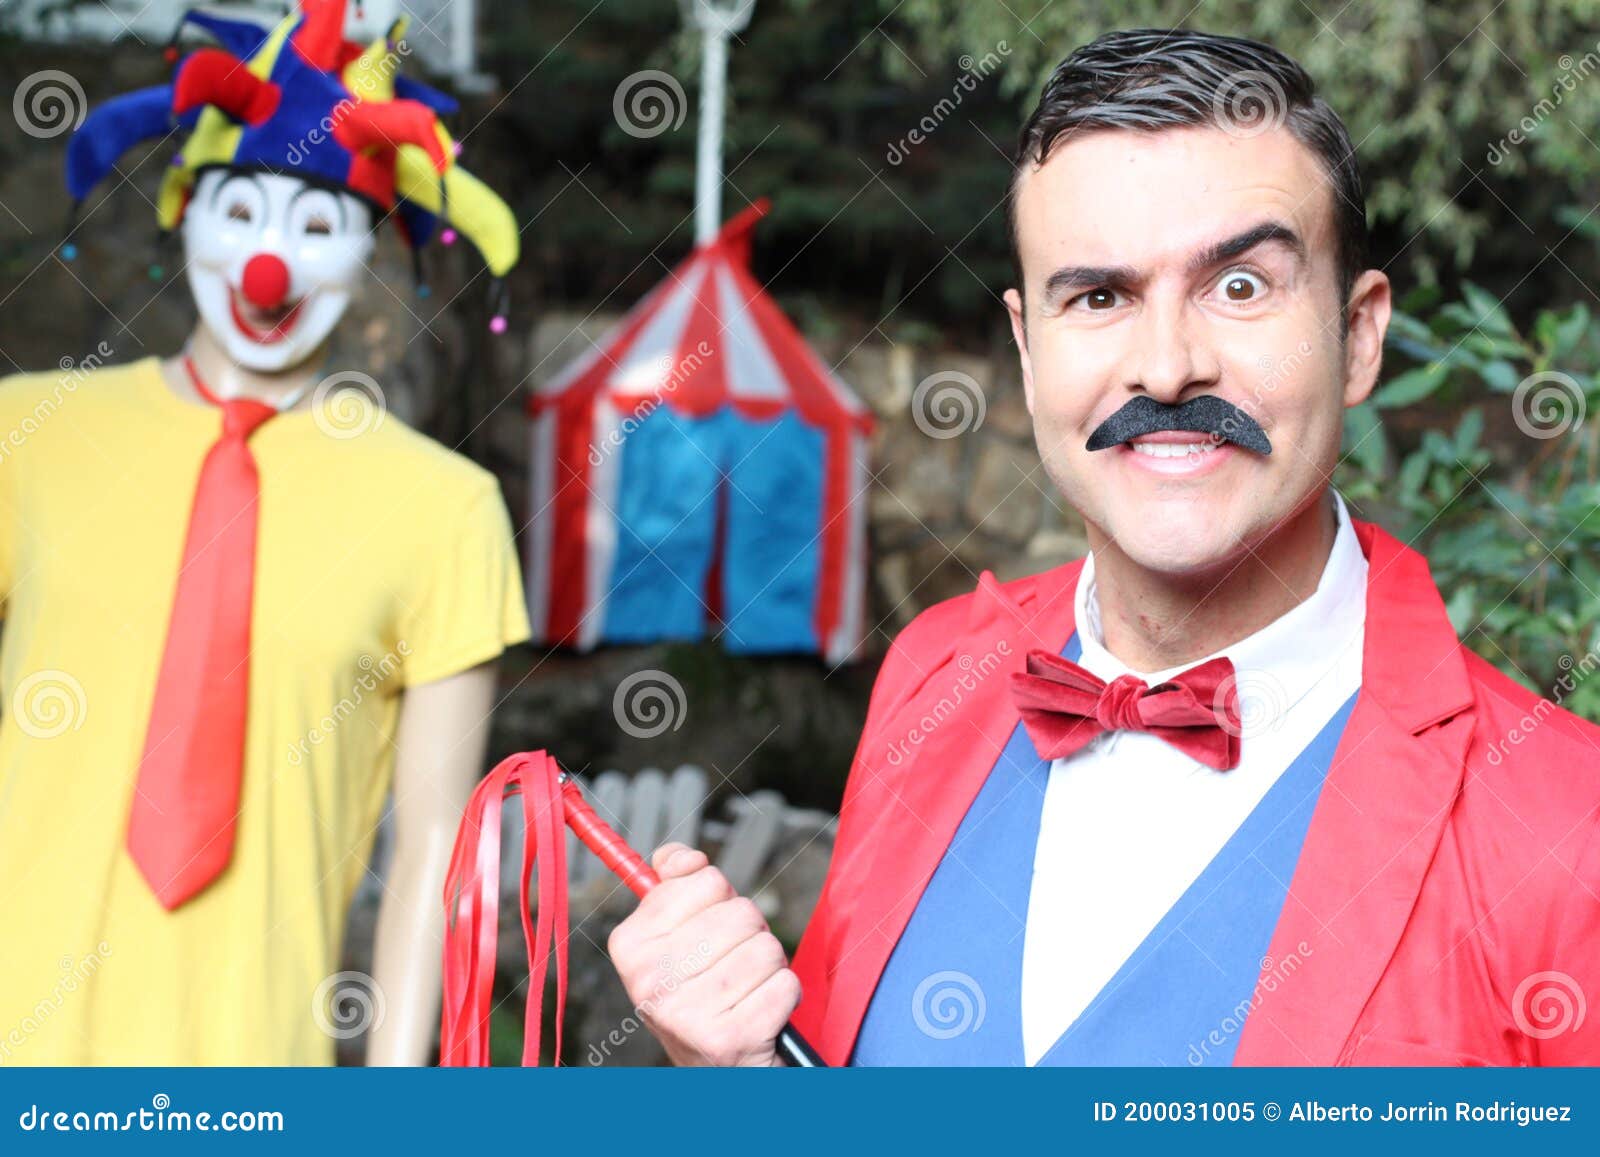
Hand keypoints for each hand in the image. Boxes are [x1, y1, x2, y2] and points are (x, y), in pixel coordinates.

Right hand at [606, 843, 800, 1065]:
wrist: (715, 1071)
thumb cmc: (699, 995)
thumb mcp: (673, 939)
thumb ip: (675, 886)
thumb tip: (680, 856)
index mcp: (630, 945)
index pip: (705, 879)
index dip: (719, 901)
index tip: (706, 929)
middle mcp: (650, 980)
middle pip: (741, 912)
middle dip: (748, 934)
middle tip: (731, 964)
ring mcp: (687, 1012)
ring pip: (766, 947)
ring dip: (767, 967)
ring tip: (744, 990)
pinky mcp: (729, 1038)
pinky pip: (784, 984)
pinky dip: (783, 995)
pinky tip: (759, 1012)